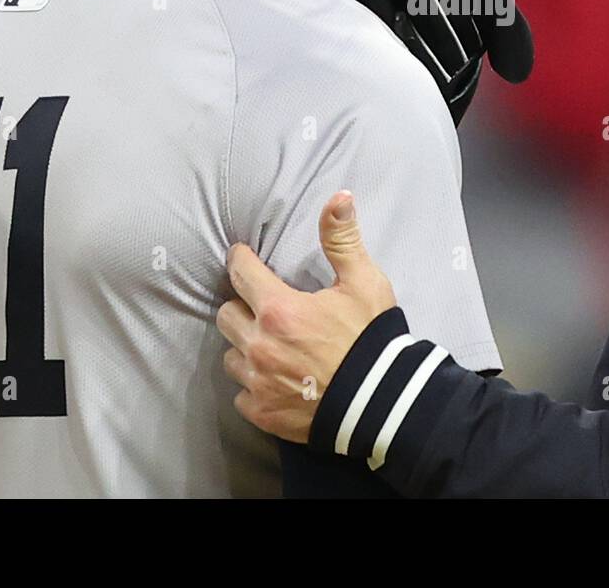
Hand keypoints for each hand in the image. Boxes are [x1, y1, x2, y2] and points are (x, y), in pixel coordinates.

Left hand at [216, 191, 397, 442]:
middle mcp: (260, 345)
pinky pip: (241, 393)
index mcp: (279, 309)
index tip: (243, 257)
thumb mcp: (363, 282)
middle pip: (226, 315)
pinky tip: (275, 378)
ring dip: (245, 346)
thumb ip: (342, 239)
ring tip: (269, 345)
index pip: (240, 273)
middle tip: (264, 306)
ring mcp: (258, 382)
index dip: (240, 260)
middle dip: (242, 306)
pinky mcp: (263, 412)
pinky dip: (254, 384)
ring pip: (231, 355)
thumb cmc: (372, 338)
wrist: (382, 402)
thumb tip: (340, 196)